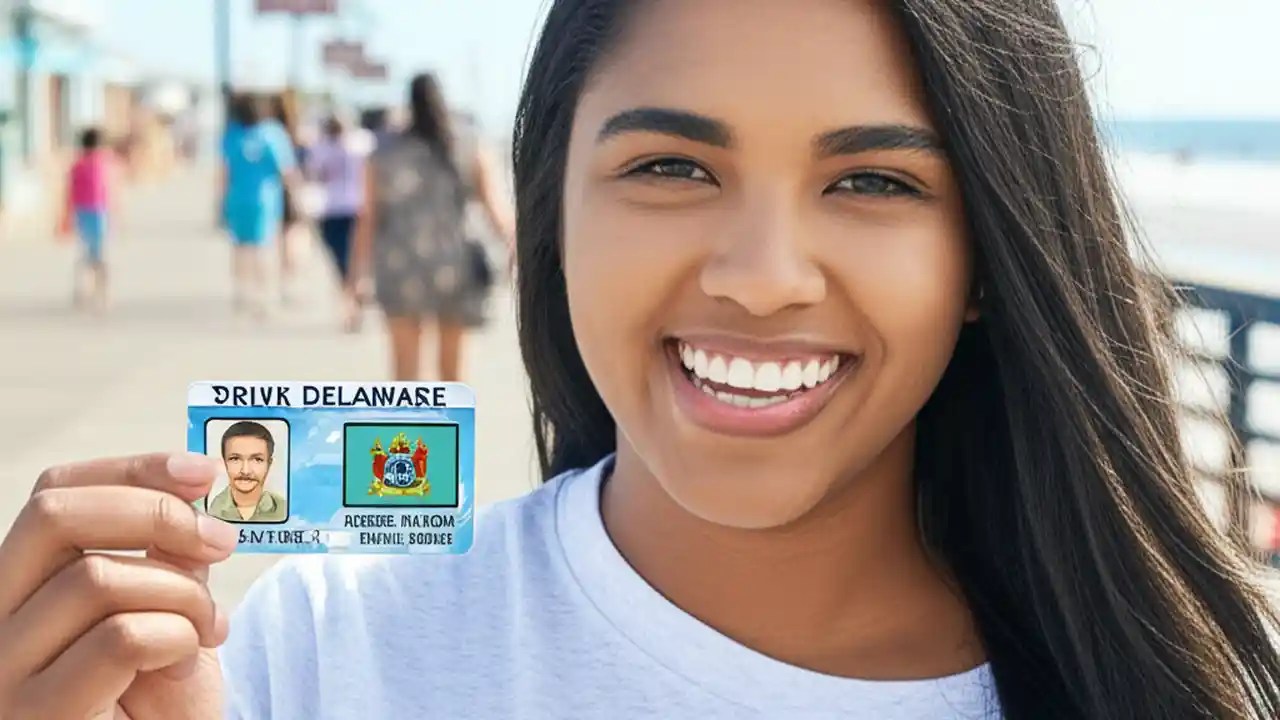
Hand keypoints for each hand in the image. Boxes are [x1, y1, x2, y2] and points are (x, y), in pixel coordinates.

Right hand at [0, 453, 234, 718]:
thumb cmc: (159, 706)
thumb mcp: (164, 614)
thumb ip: (164, 560)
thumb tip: (194, 490)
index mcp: (20, 591)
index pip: (52, 495)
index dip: (131, 470)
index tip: (203, 472)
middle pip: (55, 516)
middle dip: (155, 512)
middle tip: (220, 543)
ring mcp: (4, 673)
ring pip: (98, 577)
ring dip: (182, 595)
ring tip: (208, 630)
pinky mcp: (38, 715)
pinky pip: (122, 637)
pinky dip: (177, 636)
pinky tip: (188, 661)